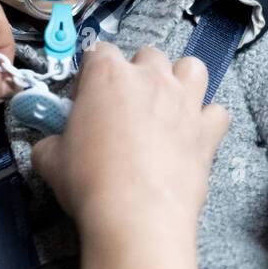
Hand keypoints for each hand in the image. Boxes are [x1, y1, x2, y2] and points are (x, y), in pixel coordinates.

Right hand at [30, 44, 229, 268]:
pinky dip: (206, 121)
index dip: (90, 76)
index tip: (85, 101)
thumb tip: (52, 146)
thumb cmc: (89, 182)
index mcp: (107, 75)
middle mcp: (150, 78)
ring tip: (167, 107)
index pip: (100, 52)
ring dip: (181, 82)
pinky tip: (192, 136)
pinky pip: (217, 112)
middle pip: (148, 55)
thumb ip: (52, 142)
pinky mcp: (209, 131)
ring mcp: (184, 102)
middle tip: (125, 106)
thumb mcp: (50, 159)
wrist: (136, 216)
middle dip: (138, 74)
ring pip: (193, 68)